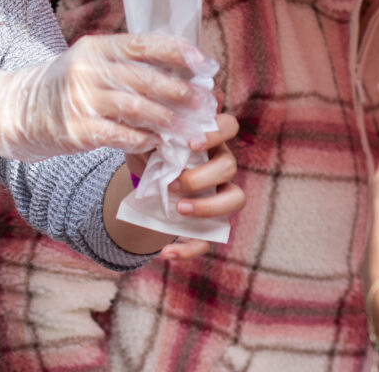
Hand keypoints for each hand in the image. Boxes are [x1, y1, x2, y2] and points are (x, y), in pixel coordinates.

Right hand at [0, 34, 215, 162]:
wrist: (20, 111)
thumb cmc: (67, 86)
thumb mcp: (91, 64)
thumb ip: (127, 65)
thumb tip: (181, 71)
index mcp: (96, 47)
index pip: (142, 44)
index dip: (176, 52)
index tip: (204, 62)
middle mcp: (87, 70)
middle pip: (142, 78)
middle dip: (179, 90)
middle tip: (204, 102)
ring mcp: (79, 100)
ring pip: (133, 108)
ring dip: (167, 119)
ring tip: (190, 128)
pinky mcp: (75, 130)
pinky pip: (117, 135)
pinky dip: (142, 139)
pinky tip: (158, 143)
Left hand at [142, 113, 244, 259]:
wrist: (143, 178)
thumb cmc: (151, 150)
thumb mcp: (148, 139)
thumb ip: (153, 134)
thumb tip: (152, 131)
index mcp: (208, 139)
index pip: (228, 126)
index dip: (216, 133)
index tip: (191, 144)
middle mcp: (220, 163)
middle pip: (229, 166)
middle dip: (201, 178)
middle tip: (172, 185)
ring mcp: (219, 193)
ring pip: (235, 199)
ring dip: (209, 207)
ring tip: (179, 210)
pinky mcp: (209, 222)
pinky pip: (210, 239)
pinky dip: (189, 249)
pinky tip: (166, 253)